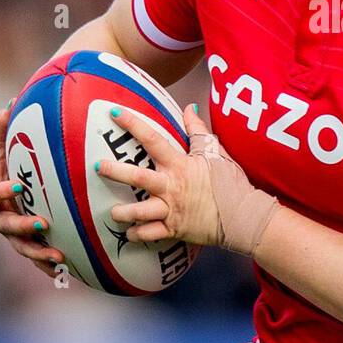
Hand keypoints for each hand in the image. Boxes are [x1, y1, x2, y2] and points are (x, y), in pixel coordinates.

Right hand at [0, 98, 63, 276]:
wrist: (13, 175)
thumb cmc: (7, 153)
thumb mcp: (2, 137)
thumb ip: (3, 124)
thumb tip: (11, 103)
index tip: (17, 187)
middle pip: (4, 226)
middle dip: (21, 228)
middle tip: (43, 224)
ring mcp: (11, 231)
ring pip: (21, 246)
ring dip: (38, 253)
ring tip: (59, 257)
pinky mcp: (28, 241)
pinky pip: (37, 257)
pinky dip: (49, 266)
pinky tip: (68, 271)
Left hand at [94, 104, 278, 255]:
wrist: (244, 216)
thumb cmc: (230, 183)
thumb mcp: (216, 152)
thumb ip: (198, 130)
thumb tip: (188, 108)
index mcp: (180, 165)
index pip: (153, 140)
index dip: (133, 125)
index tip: (114, 114)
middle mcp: (172, 187)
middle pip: (138, 178)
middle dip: (115, 172)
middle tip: (98, 167)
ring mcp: (171, 210)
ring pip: (139, 212)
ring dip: (123, 212)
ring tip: (112, 212)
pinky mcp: (174, 229)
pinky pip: (150, 234)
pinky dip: (138, 234)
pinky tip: (130, 232)